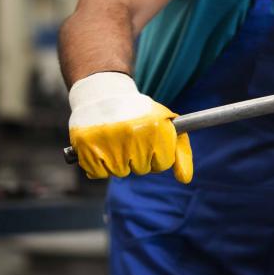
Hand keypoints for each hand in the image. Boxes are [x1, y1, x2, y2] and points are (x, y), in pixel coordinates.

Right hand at [67, 72, 192, 182]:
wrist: (103, 95)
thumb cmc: (140, 114)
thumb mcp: (166, 125)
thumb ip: (180, 153)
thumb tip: (185, 179)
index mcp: (156, 128)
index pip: (162, 164)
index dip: (156, 155)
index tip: (150, 141)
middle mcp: (134, 135)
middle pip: (141, 169)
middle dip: (137, 158)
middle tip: (130, 137)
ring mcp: (110, 142)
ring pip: (120, 172)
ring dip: (118, 161)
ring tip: (115, 139)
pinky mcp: (88, 147)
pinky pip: (98, 173)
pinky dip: (99, 164)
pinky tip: (101, 146)